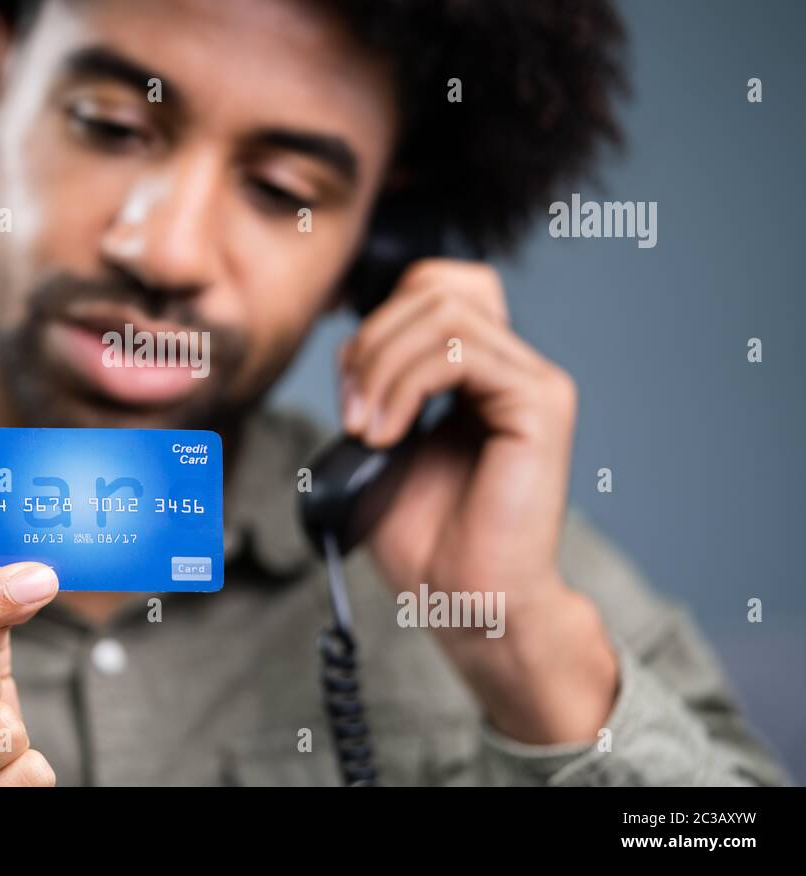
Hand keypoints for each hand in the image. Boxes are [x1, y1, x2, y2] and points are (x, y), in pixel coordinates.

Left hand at [340, 259, 616, 742]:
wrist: (465, 600)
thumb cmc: (427, 539)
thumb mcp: (380, 443)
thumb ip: (375, 385)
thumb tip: (350, 344)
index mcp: (478, 371)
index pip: (434, 286)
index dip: (378, 316)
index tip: (346, 383)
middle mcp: (511, 366)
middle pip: (434, 287)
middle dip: (371, 340)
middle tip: (351, 410)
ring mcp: (532, 381)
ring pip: (443, 312)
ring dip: (381, 366)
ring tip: (366, 428)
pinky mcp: (540, 403)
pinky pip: (460, 352)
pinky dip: (405, 385)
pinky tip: (387, 433)